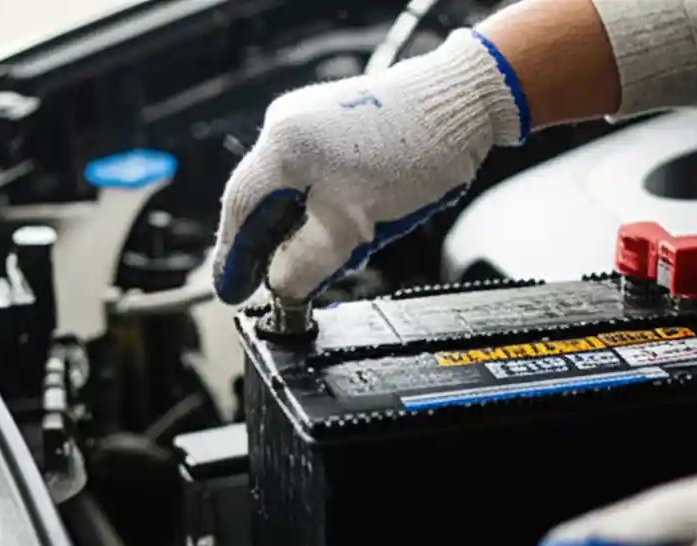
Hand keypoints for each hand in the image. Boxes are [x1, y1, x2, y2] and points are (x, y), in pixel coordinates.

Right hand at [212, 28, 528, 303]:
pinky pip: (319, 177)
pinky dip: (325, 211)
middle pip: (265, 200)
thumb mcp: (353, 224)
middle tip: (274, 287)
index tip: (233, 291)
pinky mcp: (343, 125)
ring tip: (322, 264)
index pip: (241, 210)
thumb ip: (307, 261)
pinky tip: (347, 232)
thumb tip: (279, 287)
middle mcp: (289, 126)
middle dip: (271, 247)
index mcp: (282, 145)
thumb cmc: (412, 154)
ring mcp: (315, 121)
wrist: (463, 103)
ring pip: (294, 191)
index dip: (235, 257)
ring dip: (302, 231)